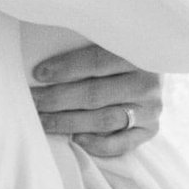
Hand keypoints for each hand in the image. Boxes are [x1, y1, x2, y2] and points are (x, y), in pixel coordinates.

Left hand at [30, 46, 161, 158]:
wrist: (155, 70)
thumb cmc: (121, 55)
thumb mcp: (111, 43)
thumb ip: (87, 48)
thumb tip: (45, 65)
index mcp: (137, 54)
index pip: (97, 62)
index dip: (66, 69)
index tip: (39, 74)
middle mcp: (147, 83)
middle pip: (95, 94)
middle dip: (58, 99)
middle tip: (33, 101)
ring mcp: (151, 108)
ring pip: (104, 119)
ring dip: (69, 122)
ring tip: (43, 121)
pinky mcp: (151, 129)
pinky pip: (122, 143)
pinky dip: (97, 144)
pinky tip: (76, 138)